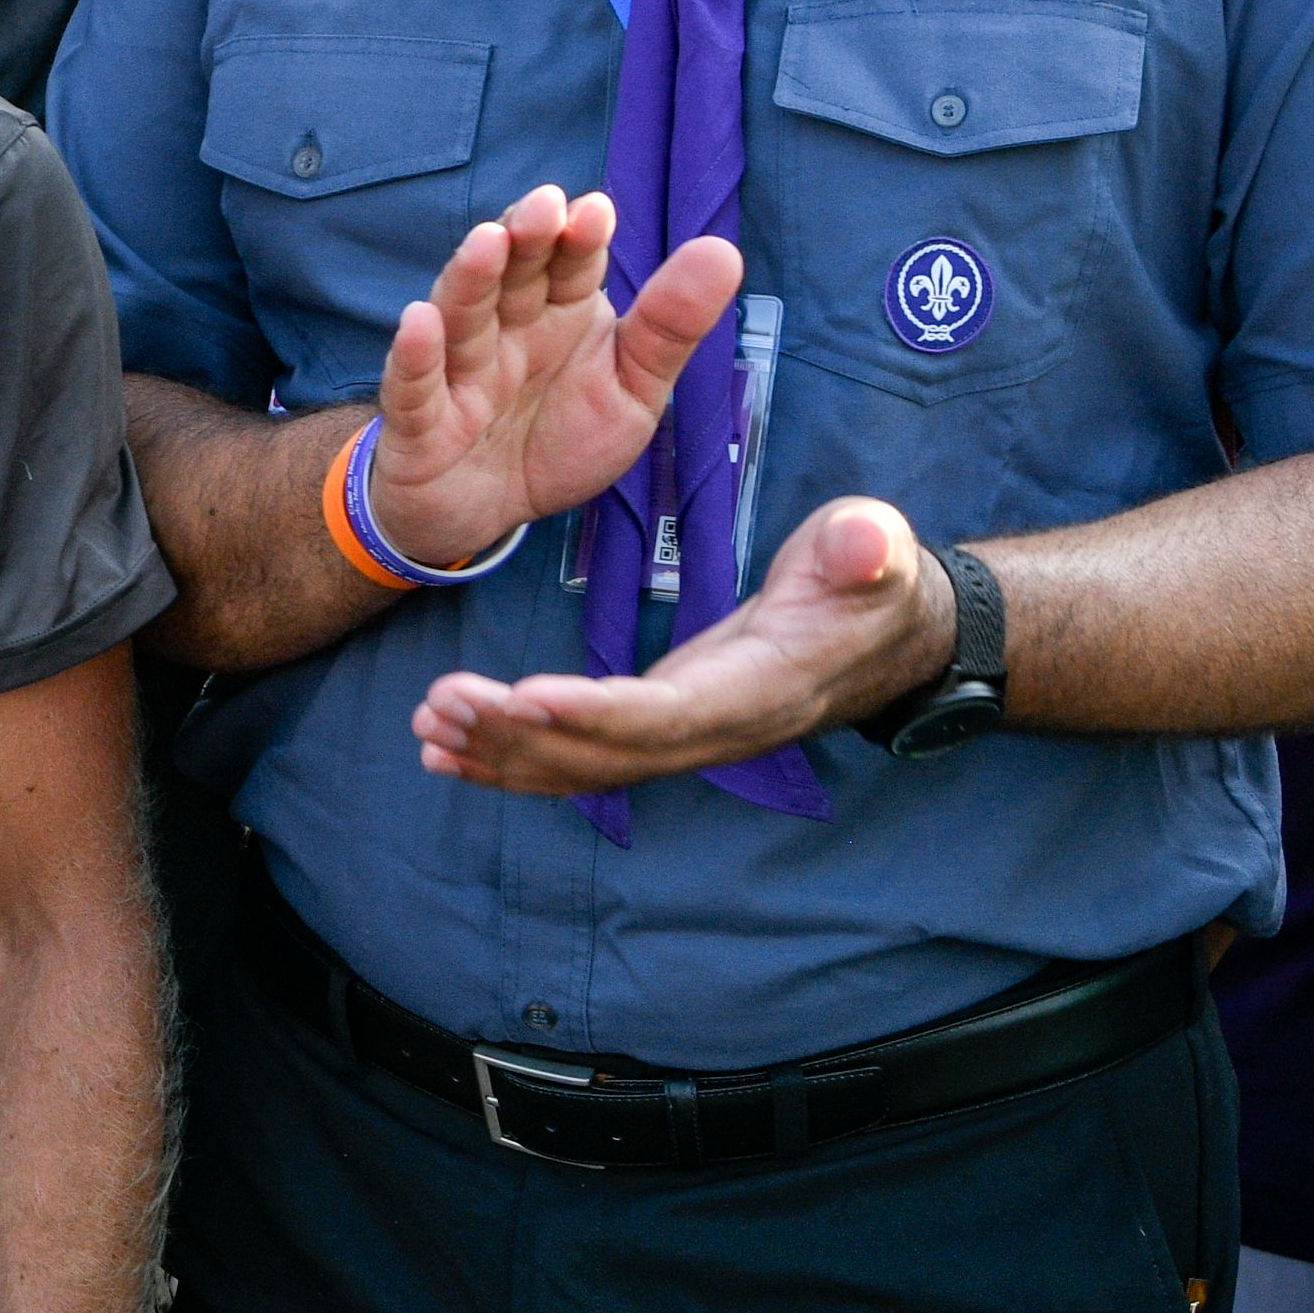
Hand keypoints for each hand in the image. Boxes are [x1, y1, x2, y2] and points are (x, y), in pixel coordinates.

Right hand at [361, 186, 745, 575]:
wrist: (485, 511)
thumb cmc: (559, 439)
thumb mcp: (633, 391)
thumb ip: (669, 328)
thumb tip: (724, 250)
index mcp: (559, 315)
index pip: (570, 265)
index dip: (579, 239)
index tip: (596, 212)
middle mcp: (506, 332)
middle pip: (512, 277)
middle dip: (525, 239)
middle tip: (543, 207)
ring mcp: (459, 372)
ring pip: (462, 318)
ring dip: (470, 279)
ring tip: (486, 243)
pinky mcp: (419, 424)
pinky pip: (414, 388)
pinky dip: (413, 357)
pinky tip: (419, 324)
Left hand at [413, 493, 949, 793]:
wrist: (886, 632)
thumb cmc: (873, 581)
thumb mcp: (878, 551)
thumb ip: (867, 552)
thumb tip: (863, 546)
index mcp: (761, 689)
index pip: (669, 715)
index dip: (597, 715)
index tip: (525, 698)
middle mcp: (716, 730)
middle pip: (608, 753)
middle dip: (521, 736)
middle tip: (442, 704)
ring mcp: (686, 738)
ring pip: (584, 766)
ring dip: (503, 753)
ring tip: (428, 725)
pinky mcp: (661, 728)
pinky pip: (581, 758)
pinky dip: (514, 759)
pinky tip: (449, 749)